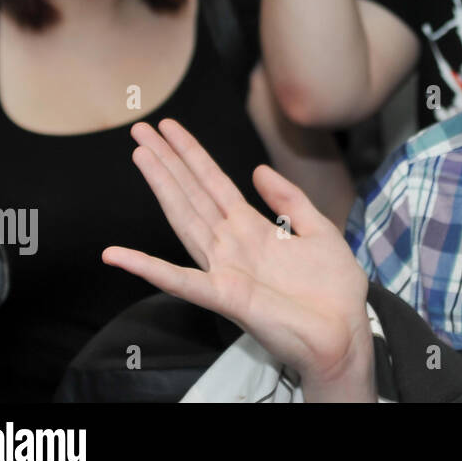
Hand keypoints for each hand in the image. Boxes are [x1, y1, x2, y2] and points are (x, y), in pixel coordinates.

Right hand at [102, 119, 374, 401]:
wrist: (344, 332)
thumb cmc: (333, 289)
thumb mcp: (318, 230)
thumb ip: (289, 200)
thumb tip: (258, 169)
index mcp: (253, 229)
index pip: (214, 183)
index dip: (193, 155)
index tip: (171, 128)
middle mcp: (231, 245)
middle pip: (193, 194)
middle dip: (168, 160)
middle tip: (141, 128)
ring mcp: (224, 269)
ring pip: (185, 219)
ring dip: (161, 187)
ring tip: (139, 156)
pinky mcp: (225, 296)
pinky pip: (180, 281)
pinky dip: (147, 269)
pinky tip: (117, 255)